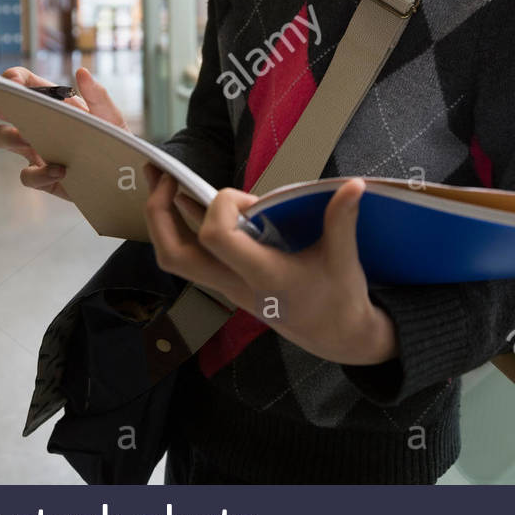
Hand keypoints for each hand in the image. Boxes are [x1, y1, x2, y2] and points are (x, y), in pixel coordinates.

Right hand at [0, 65, 125, 200]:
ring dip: (12, 138)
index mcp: (54, 104)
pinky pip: (28, 176)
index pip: (26, 84)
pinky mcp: (43, 177)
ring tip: (29, 140)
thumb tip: (82, 72)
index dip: (13, 79)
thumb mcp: (110, 117)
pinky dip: (40, 174)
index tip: (11, 82)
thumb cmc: (113, 139)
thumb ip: (98, 95)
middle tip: (3, 106)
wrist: (122, 174)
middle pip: (5, 111)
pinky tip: (60, 170)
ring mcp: (37, 151)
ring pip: (5, 139)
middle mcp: (39, 125)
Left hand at [142, 166, 397, 366]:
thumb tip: (355, 184)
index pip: (217, 237)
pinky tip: (187, 203)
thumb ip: (342, 220)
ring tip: (164, 182)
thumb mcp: (345, 260)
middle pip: (174, 256)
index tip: (251, 199)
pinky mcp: (229, 284)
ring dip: (165, 220)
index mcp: (263, 275)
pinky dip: (184, 229)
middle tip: (164, 177)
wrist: (335, 337)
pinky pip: (193, 257)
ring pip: (176, 259)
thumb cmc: (340, 298)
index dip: (222, 205)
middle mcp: (236, 284)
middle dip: (160, 213)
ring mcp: (227, 286)